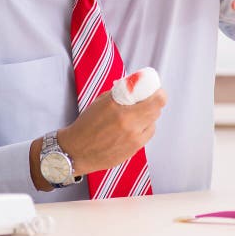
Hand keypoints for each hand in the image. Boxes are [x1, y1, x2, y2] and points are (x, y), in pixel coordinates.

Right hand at [29, 89, 166, 190]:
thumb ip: (122, 93)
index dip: (158, 93)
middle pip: (157, 110)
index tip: (153, 90)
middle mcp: (129, 124)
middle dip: (153, 102)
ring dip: (148, 117)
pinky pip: (147, 135)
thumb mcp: (101, 101)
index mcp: (120, 109)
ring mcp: (133, 139)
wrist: (76, 151)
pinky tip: (132, 127)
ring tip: (135, 115)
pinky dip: (143, 129)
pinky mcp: (133, 150)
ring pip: (153, 123)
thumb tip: (137, 85)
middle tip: (146, 100)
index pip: (156, 100)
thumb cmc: (86, 125)